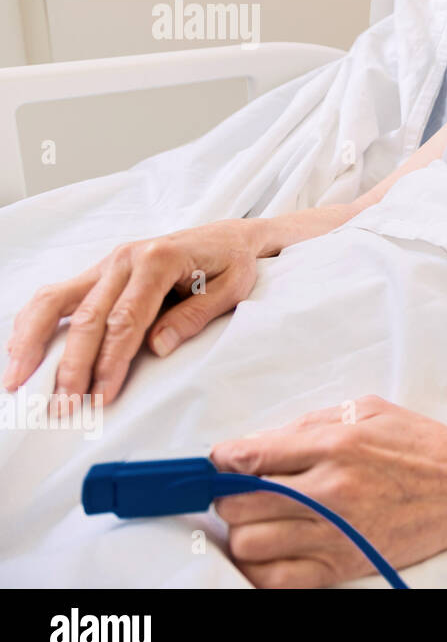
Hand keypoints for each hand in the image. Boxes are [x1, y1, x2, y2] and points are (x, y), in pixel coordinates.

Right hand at [3, 218, 261, 402]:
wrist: (227, 236)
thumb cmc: (231, 263)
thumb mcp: (231, 288)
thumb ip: (195, 315)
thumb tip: (158, 346)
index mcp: (159, 259)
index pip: (126, 318)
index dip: (111, 360)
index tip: (101, 394)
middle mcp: (125, 258)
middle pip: (88, 317)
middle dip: (73, 365)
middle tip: (64, 404)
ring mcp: (107, 263)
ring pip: (56, 301)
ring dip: (33, 343)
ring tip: (19, 381)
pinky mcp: (98, 273)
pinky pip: (56, 296)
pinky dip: (33, 323)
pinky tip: (21, 351)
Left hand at [210, 395, 446, 587]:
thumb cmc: (422, 447)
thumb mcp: (368, 410)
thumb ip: (310, 423)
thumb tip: (260, 442)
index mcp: (335, 444)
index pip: (249, 456)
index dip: (222, 460)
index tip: (220, 462)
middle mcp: (330, 489)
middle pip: (238, 503)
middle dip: (228, 496)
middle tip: (240, 491)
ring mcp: (335, 531)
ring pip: (249, 543)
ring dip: (243, 532)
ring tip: (257, 521)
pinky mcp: (344, 564)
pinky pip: (278, 580)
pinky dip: (260, 570)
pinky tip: (268, 553)